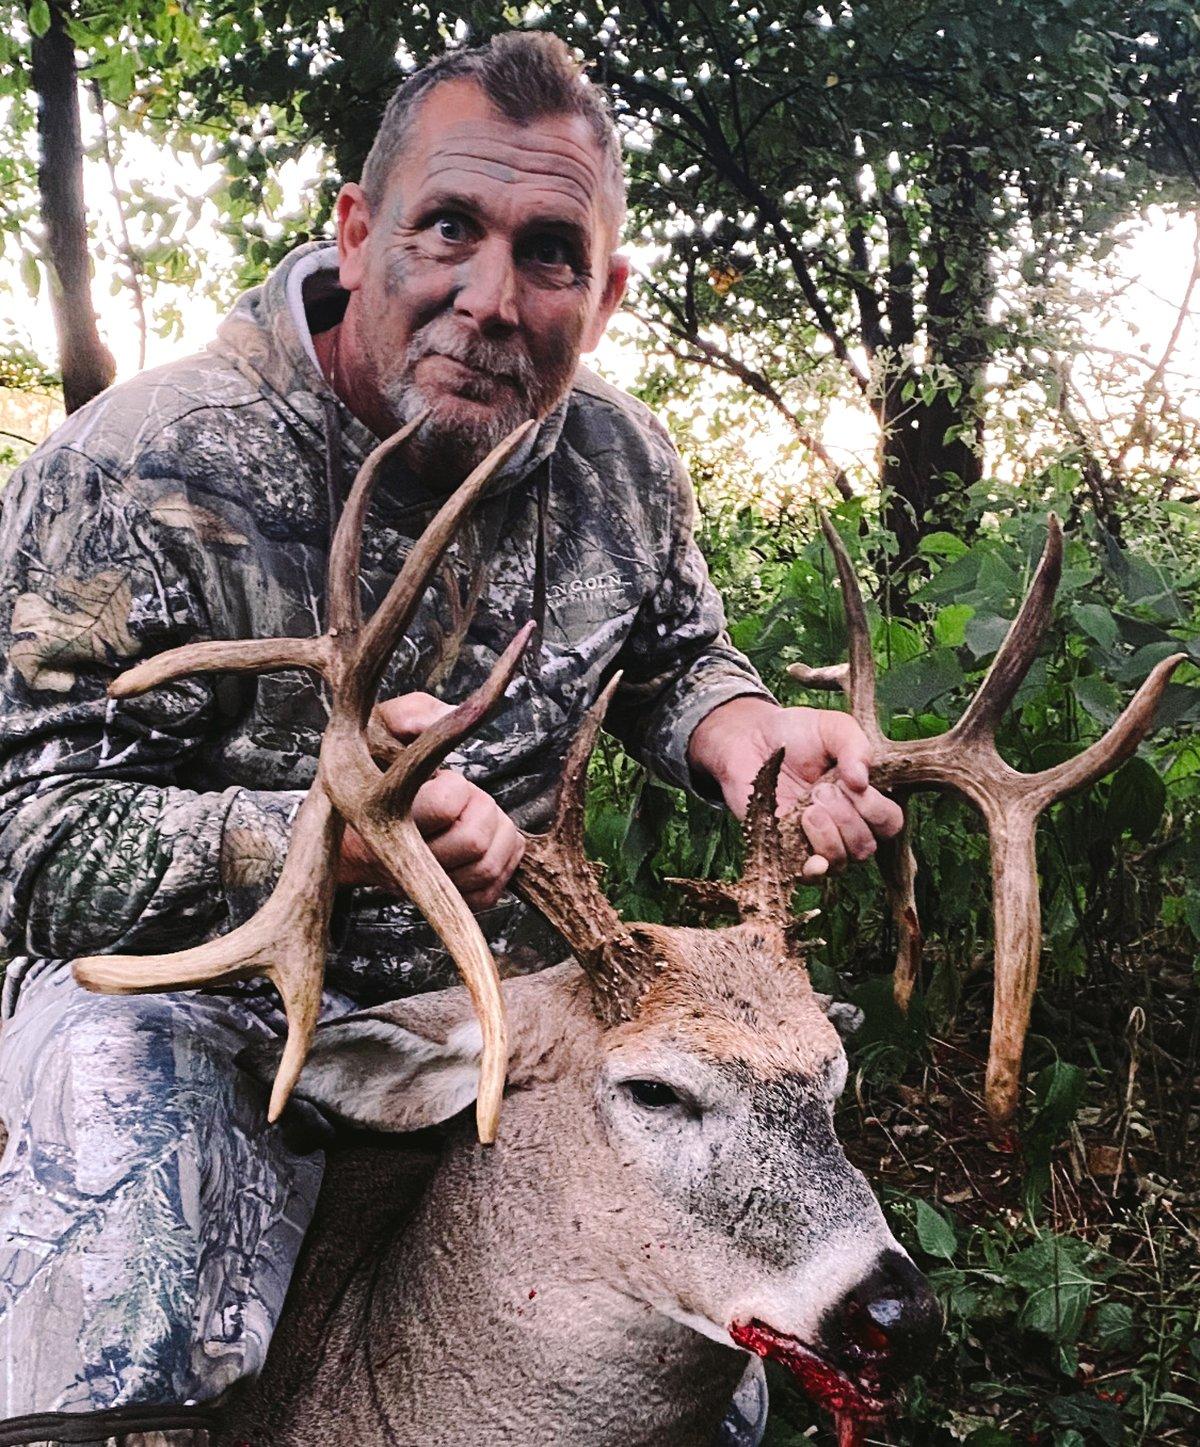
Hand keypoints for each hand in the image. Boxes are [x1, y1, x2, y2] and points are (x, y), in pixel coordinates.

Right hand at [337, 692, 524, 910]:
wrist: (346, 826)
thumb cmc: (371, 767)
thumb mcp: (382, 726)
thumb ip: (414, 713)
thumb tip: (451, 713)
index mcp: (387, 812)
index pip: (447, 806)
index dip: (459, 788)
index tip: (446, 779)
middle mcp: (404, 857)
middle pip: (473, 841)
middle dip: (485, 811)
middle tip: (472, 799)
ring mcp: (424, 885)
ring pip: (486, 870)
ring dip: (499, 838)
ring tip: (484, 818)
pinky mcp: (443, 899)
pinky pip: (489, 894)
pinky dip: (503, 865)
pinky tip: (492, 842)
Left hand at [685, 695, 903, 876]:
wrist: (750, 739)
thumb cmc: (797, 733)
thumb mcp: (834, 727)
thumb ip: (855, 747)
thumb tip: (862, 782)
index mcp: (863, 799)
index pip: (890, 823)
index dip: (875, 809)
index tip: (849, 783)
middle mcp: (845, 826)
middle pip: (866, 846)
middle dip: (846, 818)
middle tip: (819, 790)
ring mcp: (817, 842)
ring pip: (840, 861)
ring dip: (827, 835)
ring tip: (807, 808)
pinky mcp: (787, 852)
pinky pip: (809, 876)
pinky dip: (811, 866)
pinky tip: (804, 839)